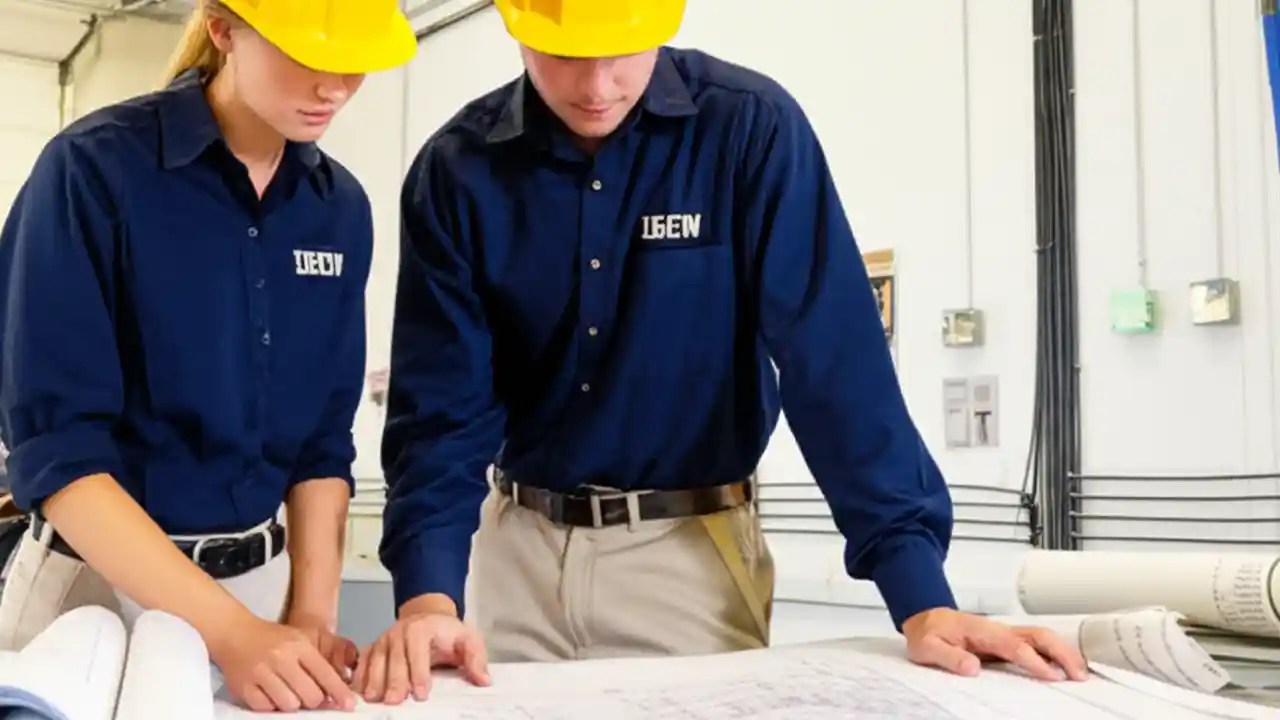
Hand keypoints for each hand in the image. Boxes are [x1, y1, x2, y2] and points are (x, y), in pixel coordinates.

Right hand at [210, 615, 357, 712]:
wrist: (234, 632)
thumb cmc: (271, 638)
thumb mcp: (300, 640)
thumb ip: (318, 663)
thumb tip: (334, 692)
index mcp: (299, 646)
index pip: (325, 674)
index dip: (340, 692)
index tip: (348, 704)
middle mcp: (281, 659)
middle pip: (310, 696)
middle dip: (314, 700)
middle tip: (309, 695)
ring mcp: (261, 673)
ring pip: (289, 705)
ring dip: (292, 703)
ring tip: (287, 691)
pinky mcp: (244, 687)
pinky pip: (266, 708)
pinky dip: (271, 705)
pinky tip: (270, 693)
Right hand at [353, 611, 490, 705]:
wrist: (429, 616)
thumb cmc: (447, 633)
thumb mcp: (468, 640)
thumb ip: (476, 659)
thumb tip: (484, 680)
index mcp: (422, 628)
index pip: (418, 650)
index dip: (418, 672)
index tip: (420, 693)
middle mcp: (400, 631)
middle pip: (394, 657)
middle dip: (394, 680)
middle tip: (394, 700)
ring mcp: (385, 638)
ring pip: (376, 659)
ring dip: (373, 679)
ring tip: (373, 698)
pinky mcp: (375, 646)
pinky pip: (364, 660)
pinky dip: (360, 674)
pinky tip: (359, 690)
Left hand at [902, 608, 1088, 681]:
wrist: (926, 618)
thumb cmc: (928, 632)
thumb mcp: (927, 646)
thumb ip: (948, 656)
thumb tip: (972, 668)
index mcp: (982, 631)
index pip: (1014, 646)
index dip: (1034, 661)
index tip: (1051, 676)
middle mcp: (999, 630)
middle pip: (1038, 636)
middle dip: (1062, 653)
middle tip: (1079, 675)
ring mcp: (1006, 634)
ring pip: (1042, 638)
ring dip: (1064, 652)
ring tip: (1081, 674)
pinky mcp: (1008, 641)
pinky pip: (1038, 645)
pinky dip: (1057, 654)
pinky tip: (1067, 667)